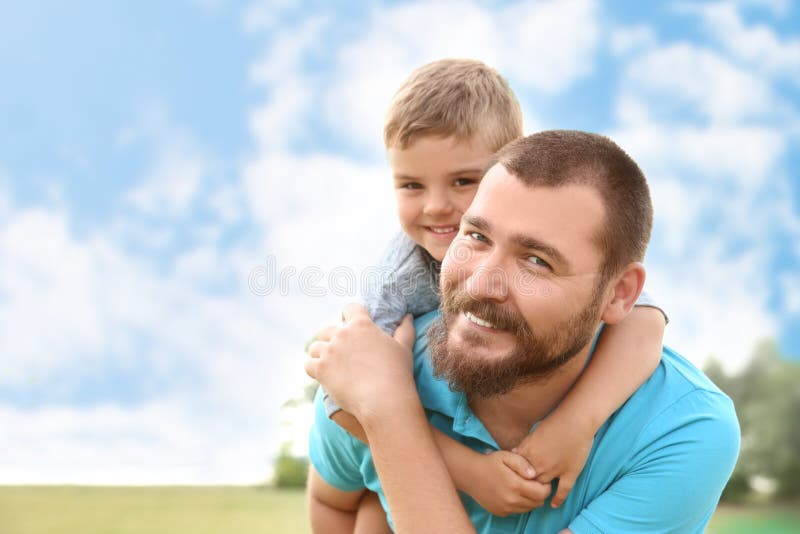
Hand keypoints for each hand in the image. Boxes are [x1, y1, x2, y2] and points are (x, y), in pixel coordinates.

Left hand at [305, 303, 416, 421]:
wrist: (384, 399)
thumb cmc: (397, 373)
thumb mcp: (404, 348)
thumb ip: (405, 329)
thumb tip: (408, 316)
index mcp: (362, 324)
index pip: (349, 308)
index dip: (349, 315)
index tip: (350, 324)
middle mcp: (342, 334)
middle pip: (327, 329)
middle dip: (331, 338)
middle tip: (339, 352)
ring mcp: (329, 351)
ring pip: (315, 347)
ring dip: (321, 354)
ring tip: (329, 364)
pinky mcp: (321, 369)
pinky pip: (308, 364)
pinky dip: (313, 368)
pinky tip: (321, 374)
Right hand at [463, 450, 550, 516]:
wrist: (470, 474)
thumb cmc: (490, 462)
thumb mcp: (506, 455)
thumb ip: (522, 463)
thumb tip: (534, 474)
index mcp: (515, 485)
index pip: (542, 493)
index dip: (546, 486)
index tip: (541, 479)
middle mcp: (511, 500)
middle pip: (538, 503)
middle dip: (540, 493)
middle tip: (534, 483)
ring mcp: (505, 508)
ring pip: (529, 508)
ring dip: (531, 499)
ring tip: (524, 487)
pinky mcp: (501, 512)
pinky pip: (518, 511)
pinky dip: (520, 504)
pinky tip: (513, 493)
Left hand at [513, 415, 593, 507]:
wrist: (576, 420)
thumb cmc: (555, 423)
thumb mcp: (534, 433)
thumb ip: (524, 445)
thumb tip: (514, 452)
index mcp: (529, 453)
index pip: (516, 471)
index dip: (513, 477)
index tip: (512, 480)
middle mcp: (539, 464)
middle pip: (527, 482)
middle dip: (523, 487)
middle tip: (522, 493)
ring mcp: (555, 470)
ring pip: (542, 488)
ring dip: (538, 494)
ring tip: (535, 499)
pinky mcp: (570, 473)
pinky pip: (563, 491)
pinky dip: (558, 499)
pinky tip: (554, 505)